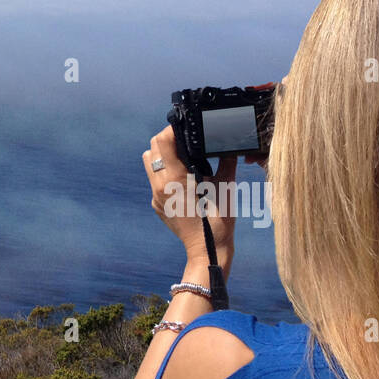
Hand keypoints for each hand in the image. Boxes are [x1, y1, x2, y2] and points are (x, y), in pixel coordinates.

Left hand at [141, 125, 239, 270]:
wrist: (207, 251)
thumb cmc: (219, 220)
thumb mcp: (226, 187)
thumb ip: (226, 162)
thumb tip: (229, 144)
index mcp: (174, 178)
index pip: (162, 141)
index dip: (173, 130)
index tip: (185, 128)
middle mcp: (159, 186)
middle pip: (152, 149)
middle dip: (167, 141)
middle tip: (185, 142)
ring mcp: (156, 197)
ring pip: (149, 164)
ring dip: (163, 157)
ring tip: (183, 159)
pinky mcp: (157, 206)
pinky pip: (155, 181)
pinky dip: (165, 174)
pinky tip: (183, 180)